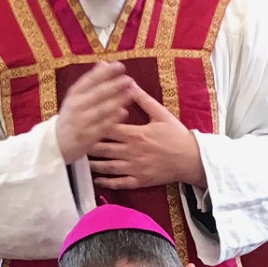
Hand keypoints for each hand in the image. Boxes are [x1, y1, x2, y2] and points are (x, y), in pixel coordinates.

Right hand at [55, 62, 134, 163]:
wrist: (56, 142)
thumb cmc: (71, 115)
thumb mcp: (76, 96)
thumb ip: (91, 81)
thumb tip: (104, 63)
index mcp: (74, 94)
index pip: (91, 79)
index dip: (106, 72)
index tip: (120, 66)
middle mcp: (76, 106)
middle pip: (98, 93)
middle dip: (115, 85)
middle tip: (129, 79)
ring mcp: (82, 122)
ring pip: (102, 109)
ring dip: (118, 100)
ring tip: (132, 93)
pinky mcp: (87, 136)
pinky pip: (102, 126)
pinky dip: (113, 118)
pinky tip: (124, 112)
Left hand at [89, 83, 206, 189]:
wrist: (191, 159)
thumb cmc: (176, 135)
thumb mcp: (161, 114)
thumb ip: (143, 100)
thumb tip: (130, 84)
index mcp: (136, 134)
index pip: (109, 129)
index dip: (94, 126)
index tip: (83, 124)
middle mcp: (132, 151)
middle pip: (104, 149)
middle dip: (89, 146)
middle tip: (76, 144)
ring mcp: (135, 167)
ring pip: (108, 167)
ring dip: (94, 165)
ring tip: (83, 161)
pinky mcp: (139, 180)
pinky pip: (119, 182)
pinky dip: (107, 182)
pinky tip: (97, 179)